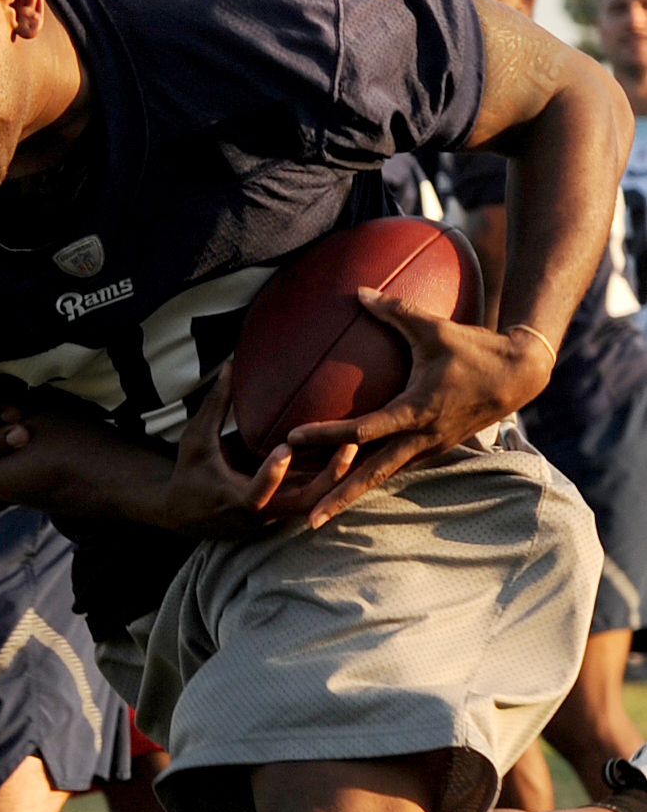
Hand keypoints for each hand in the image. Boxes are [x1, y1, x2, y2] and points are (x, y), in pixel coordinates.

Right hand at [166, 360, 346, 537]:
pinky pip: (316, 498)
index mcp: (233, 500)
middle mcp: (260, 515)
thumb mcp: (195, 439)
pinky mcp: (286, 514)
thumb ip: (215, 405)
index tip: (286, 447)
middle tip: (350, 445)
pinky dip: (334, 480)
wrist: (185, 515)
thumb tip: (231, 364)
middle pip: (305, 503)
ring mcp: (276, 517)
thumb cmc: (188, 474)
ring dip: (339, 477)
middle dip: (330, 477)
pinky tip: (354, 455)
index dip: (272, 474)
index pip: (257, 494)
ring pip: (317, 502)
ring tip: (360, 445)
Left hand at [279, 292, 547, 526]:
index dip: (326, 434)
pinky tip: (347, 488)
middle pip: (371, 474)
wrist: (521, 374)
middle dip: (339, 497)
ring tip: (319, 514)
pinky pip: (396, 468)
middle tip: (308, 520)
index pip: (362, 430)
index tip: (291, 438)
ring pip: (384, 476)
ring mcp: (429, 448)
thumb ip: (396, 311)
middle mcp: (421, 438)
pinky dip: (371, 478)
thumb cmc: (477, 349)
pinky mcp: (434, 449)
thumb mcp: (436, 328)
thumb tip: (358, 291)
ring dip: (352, 493)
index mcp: (416, 412)